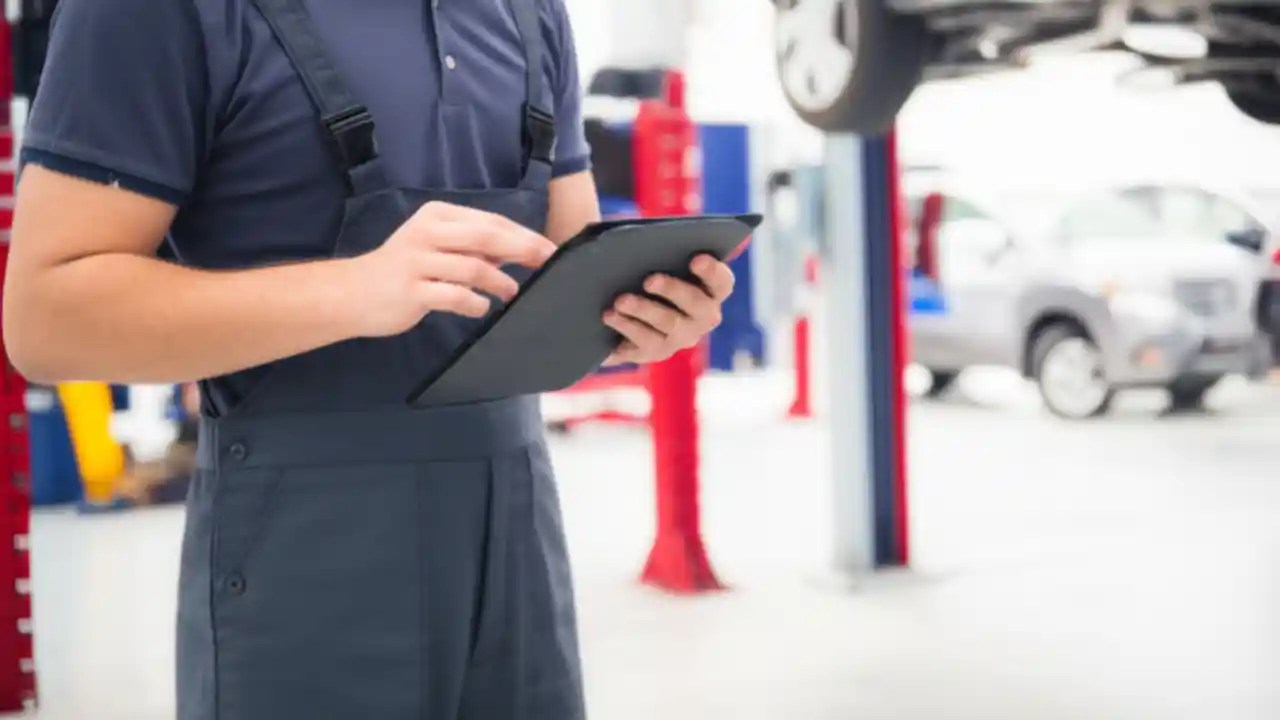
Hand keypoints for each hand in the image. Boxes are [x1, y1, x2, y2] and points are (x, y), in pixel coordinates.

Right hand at [344, 201, 555, 336]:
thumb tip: (521, 249)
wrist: (352, 293)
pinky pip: (455, 296)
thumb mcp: (437, 247)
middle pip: (486, 236)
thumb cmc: (403, 270)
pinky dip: (474, 303)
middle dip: (522, 249)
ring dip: (500, 282)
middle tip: (545, 263)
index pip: (490, 221)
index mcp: (437, 216)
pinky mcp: (412, 291)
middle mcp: (428, 233)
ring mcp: (418, 261)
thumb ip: (474, 246)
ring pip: (474, 266)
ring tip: (511, 293)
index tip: (550, 250)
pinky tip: (481, 307)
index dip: (524, 235)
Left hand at [603, 255, 734, 365]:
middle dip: (674, 290)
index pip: (722, 282)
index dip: (713, 271)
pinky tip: (610, 315)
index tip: (695, 259)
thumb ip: (658, 251)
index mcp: (710, 290)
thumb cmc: (642, 271)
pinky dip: (627, 326)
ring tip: (621, 300)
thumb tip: (641, 243)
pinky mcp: (656, 352)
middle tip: (649, 280)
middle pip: (698, 306)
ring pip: (669, 324)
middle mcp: (703, 317)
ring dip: (644, 309)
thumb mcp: (652, 259)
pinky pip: (645, 342)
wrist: (617, 306)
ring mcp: (681, 337)